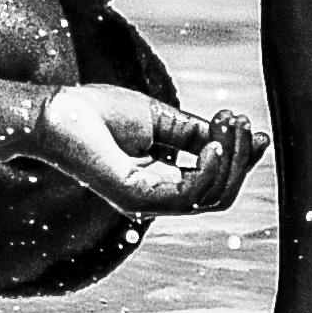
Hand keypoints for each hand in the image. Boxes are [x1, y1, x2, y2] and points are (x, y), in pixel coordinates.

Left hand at [34, 83, 258, 226]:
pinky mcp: (134, 197)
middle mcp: (157, 197)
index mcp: (162, 181)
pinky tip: (215, 143)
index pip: (214, 182)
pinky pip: (189, 194)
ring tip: (231, 123)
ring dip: (231, 159)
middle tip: (244, 121)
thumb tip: (239, 136)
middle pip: (220, 194)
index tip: (256, 128)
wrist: (56, 111)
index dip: (241, 158)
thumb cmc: (99, 111)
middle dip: (241, 159)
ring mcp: (146, 201)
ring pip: (211, 197)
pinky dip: (210, 169)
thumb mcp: (161, 119)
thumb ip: (196, 133)